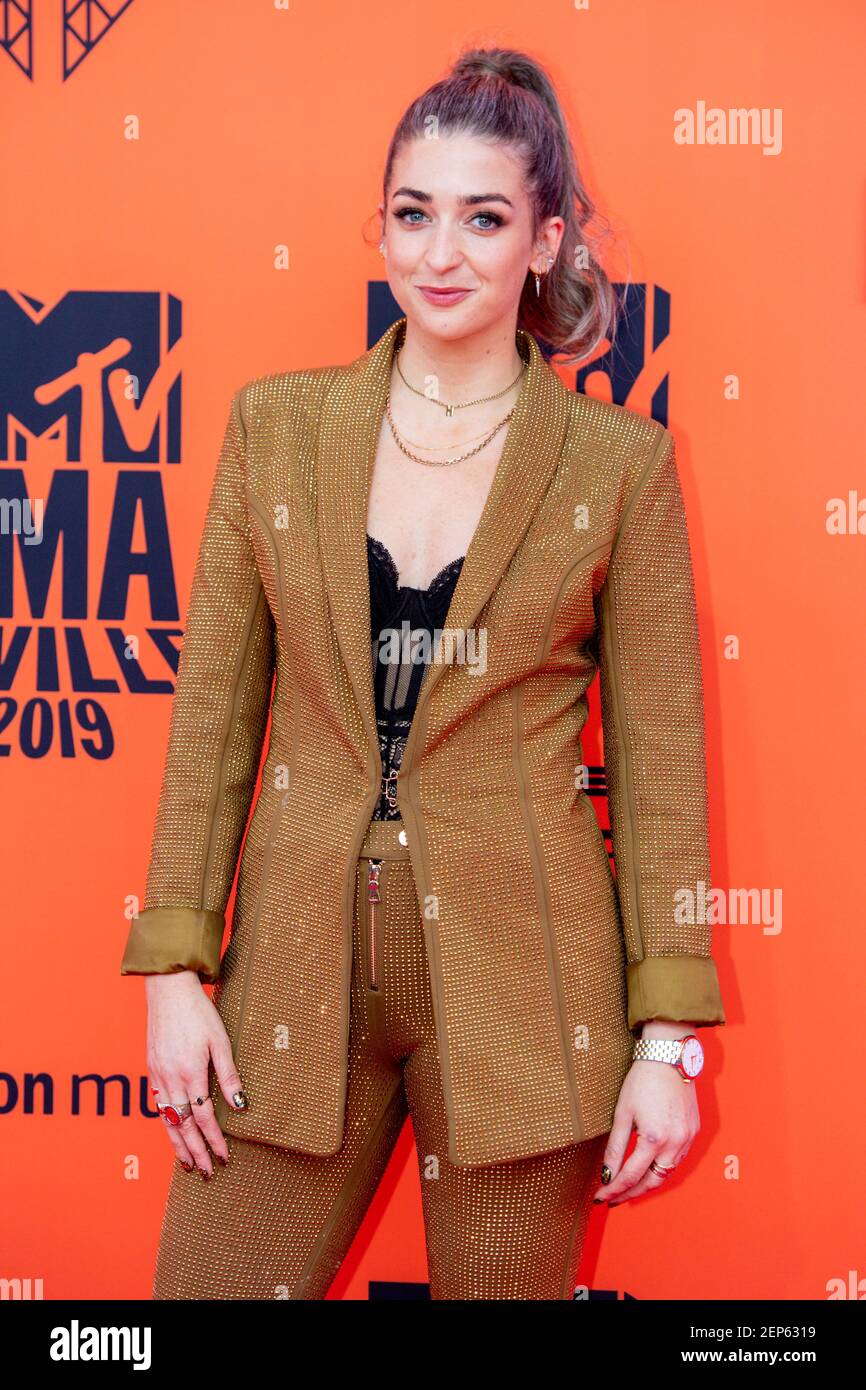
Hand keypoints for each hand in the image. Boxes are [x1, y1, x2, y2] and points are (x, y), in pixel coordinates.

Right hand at [145, 972, 244, 1177]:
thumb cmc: (198, 1012)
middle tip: (206, 1172)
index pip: (205, 1118)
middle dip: (196, 1151)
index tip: (224, 1157)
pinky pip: (159, 1105)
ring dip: (178, 1144)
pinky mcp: (152, 1069)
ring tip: (187, 1163)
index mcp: (191, 1073)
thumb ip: (229, 1075)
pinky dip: (166, 1124)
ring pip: (168, 1120)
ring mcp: (159, 1076)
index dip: (214, 1140)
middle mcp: (171, 1079)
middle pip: (184, 1126)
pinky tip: (173, 1132)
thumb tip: (240, 1106)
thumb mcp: (220, 1041)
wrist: (168, 991)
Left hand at [591, 1057, 698, 1205]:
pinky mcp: (694, 1132)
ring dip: (647, 1182)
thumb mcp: (622, 1113)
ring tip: (628, 1186)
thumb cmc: (642, 1080)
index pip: (631, 1176)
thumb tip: (607, 1174)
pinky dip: (662, 1167)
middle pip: (652, 1182)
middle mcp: (675, 1143)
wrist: (669, 1057)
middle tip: (613, 1198)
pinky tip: (649, 1167)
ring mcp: (687, 1139)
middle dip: (631, 1193)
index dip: (614, 1189)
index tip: (601, 1198)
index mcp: (653, 1138)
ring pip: (667, 1173)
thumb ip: (615, 1147)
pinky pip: (678, 1159)